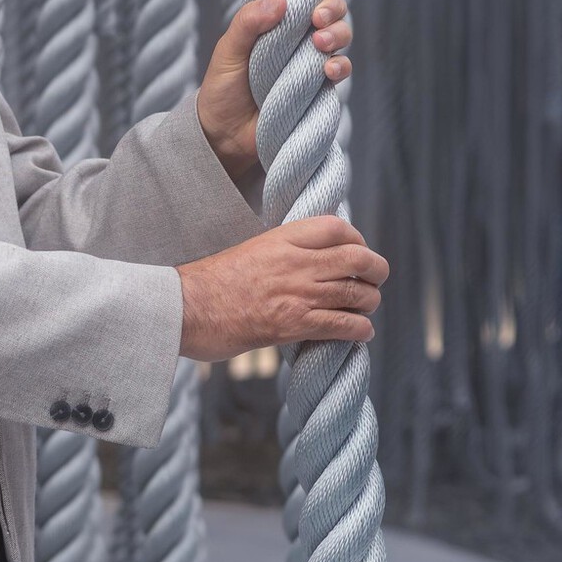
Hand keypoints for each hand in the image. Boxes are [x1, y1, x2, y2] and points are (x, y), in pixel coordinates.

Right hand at [174, 216, 386, 362]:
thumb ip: (282, 252)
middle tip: (376, 280)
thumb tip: (311, 260)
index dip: (358, 239)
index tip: (358, 251)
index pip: (337, 228)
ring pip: (356, 293)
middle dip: (376, 270)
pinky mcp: (293, 324)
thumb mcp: (251, 251)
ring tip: (367, 308)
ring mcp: (296, 293)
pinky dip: (359, 330)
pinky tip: (360, 333)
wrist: (185, 308)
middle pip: (357, 258)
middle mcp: (295, 261)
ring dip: (369, 302)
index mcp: (282, 238)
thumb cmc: (211, 283)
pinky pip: (343, 325)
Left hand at [197, 0, 351, 179]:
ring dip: (338, 33)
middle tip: (317, 18)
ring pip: (341, 34)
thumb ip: (248, 22)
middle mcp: (296, 34)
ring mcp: (309, 59)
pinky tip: (328, 71)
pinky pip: (341, 68)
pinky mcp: (318, 85)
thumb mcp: (227, 50)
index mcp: (273, 16)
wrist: (224, 136)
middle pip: (330, 7)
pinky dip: (340, 65)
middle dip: (332, 6)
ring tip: (320, 44)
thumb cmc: (222, 87)